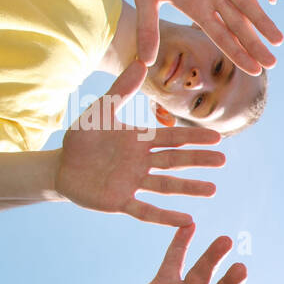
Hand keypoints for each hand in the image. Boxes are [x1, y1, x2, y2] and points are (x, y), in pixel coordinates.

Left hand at [56, 63, 224, 227]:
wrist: (60, 167)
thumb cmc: (82, 139)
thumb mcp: (100, 111)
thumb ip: (121, 90)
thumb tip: (141, 62)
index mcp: (141, 141)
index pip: (172, 138)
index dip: (193, 138)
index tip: (216, 137)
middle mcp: (142, 163)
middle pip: (175, 161)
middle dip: (198, 160)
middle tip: (222, 160)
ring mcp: (133, 183)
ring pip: (166, 186)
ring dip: (188, 187)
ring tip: (212, 190)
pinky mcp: (120, 202)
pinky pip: (145, 211)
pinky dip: (165, 217)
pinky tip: (186, 221)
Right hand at [132, 0, 283, 73]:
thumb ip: (148, 26)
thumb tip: (146, 61)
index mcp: (197, 7)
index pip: (220, 35)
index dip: (237, 52)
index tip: (254, 70)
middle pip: (238, 24)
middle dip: (254, 44)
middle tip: (272, 64)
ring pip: (246, 1)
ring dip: (262, 20)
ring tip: (279, 40)